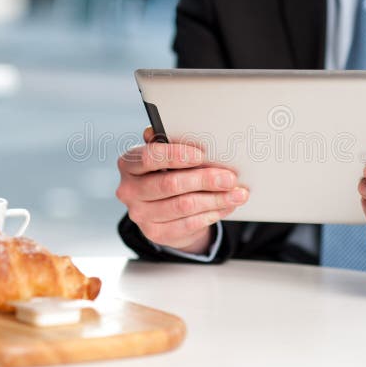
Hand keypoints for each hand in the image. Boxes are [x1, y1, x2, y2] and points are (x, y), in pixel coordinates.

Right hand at [116, 127, 248, 253]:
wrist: (162, 211)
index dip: (177, 155)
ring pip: (184, 206)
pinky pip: (188, 224)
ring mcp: (140, 214)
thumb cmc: (167, 174)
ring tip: (237, 193)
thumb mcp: (166, 157)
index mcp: (129, 164)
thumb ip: (173, 145)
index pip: (149, 157)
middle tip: (229, 177)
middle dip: (205, 180)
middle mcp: (129, 190)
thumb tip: (192, 133)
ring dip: (215, 199)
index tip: (202, 155)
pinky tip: (226, 206)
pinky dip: (211, 214)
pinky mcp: (155, 233)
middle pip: (170, 184)